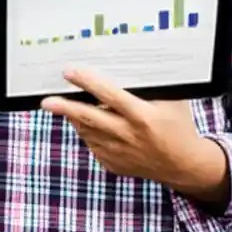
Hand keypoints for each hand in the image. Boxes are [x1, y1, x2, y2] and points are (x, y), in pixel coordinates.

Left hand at [41, 69, 227, 204]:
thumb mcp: (171, 101)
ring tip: (63, 105)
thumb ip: (149, 86)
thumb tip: (122, 65)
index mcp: (143, 117)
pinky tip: (88, 122)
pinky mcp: (113, 165)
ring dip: (74, 117)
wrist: (184, 165)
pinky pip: (92, 144)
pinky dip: (87, 132)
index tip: (69, 72)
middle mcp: (128, 136)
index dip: (88, 82)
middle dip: (64, 107)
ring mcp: (119, 153)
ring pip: (86, 132)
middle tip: (46, 100)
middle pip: (89, 118)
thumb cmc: (177, 125)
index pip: (109, 95)